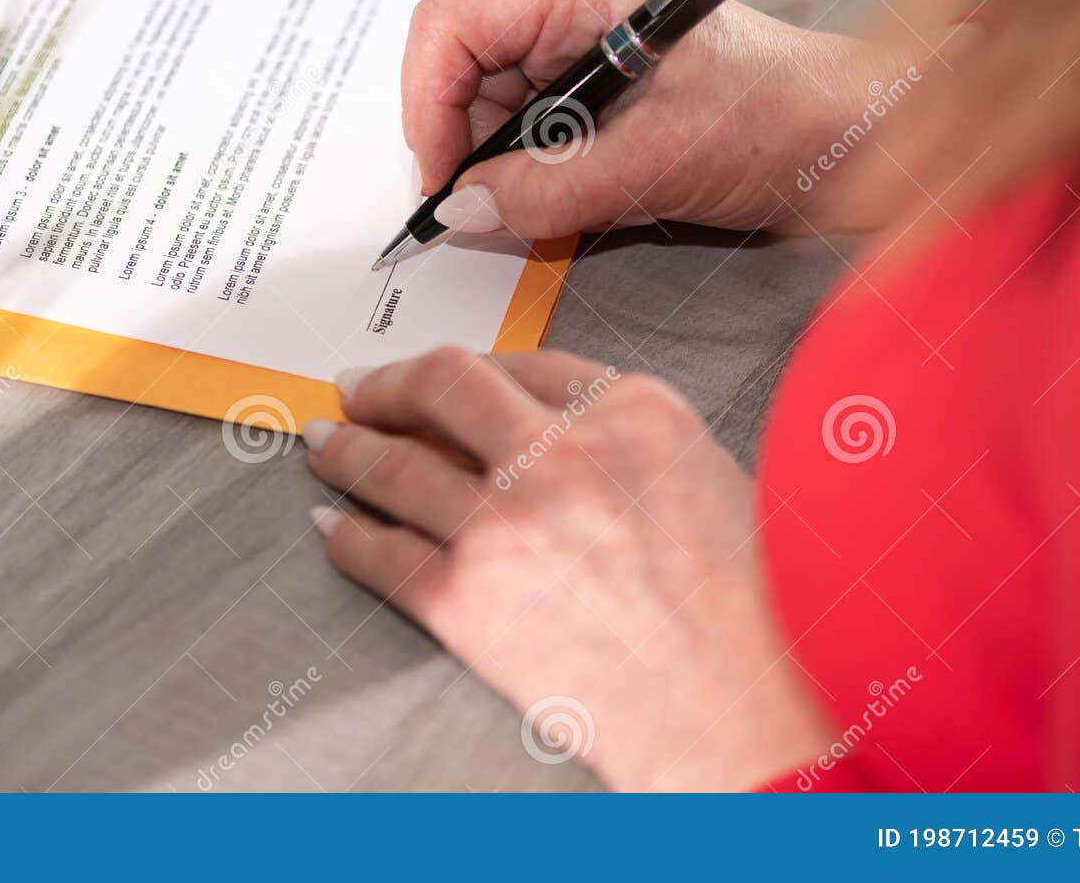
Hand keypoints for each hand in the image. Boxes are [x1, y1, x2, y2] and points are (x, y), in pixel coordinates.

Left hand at [302, 347, 831, 790]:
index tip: (438, 375)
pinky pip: (379, 553)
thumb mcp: (707, 480)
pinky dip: (344, 535)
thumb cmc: (753, 612)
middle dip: (387, 383)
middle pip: (443, 386)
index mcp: (632, 411)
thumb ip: (624, 436)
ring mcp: (506, 525)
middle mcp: (561, 453)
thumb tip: (538, 424)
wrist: (751, 720)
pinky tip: (331, 525)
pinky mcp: (466, 601)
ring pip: (394, 465)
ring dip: (348, 450)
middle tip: (357, 389)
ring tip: (326, 446)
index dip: (465, 367)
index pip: (521, 359)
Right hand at [403, 0, 904, 236]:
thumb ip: (545, 191)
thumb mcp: (653, 165)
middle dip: (464, 143)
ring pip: (488, 102)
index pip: (450, 27)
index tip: (441, 184)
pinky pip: (526, 123)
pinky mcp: (591, 76)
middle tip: (481, 212)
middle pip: (461, 66)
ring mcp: (578, 34)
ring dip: (500, 162)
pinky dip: (528, 167)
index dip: (428, 109)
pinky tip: (565, 194)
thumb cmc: (776, 122)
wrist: (846, 137)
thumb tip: (460, 210)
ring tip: (546, 204)